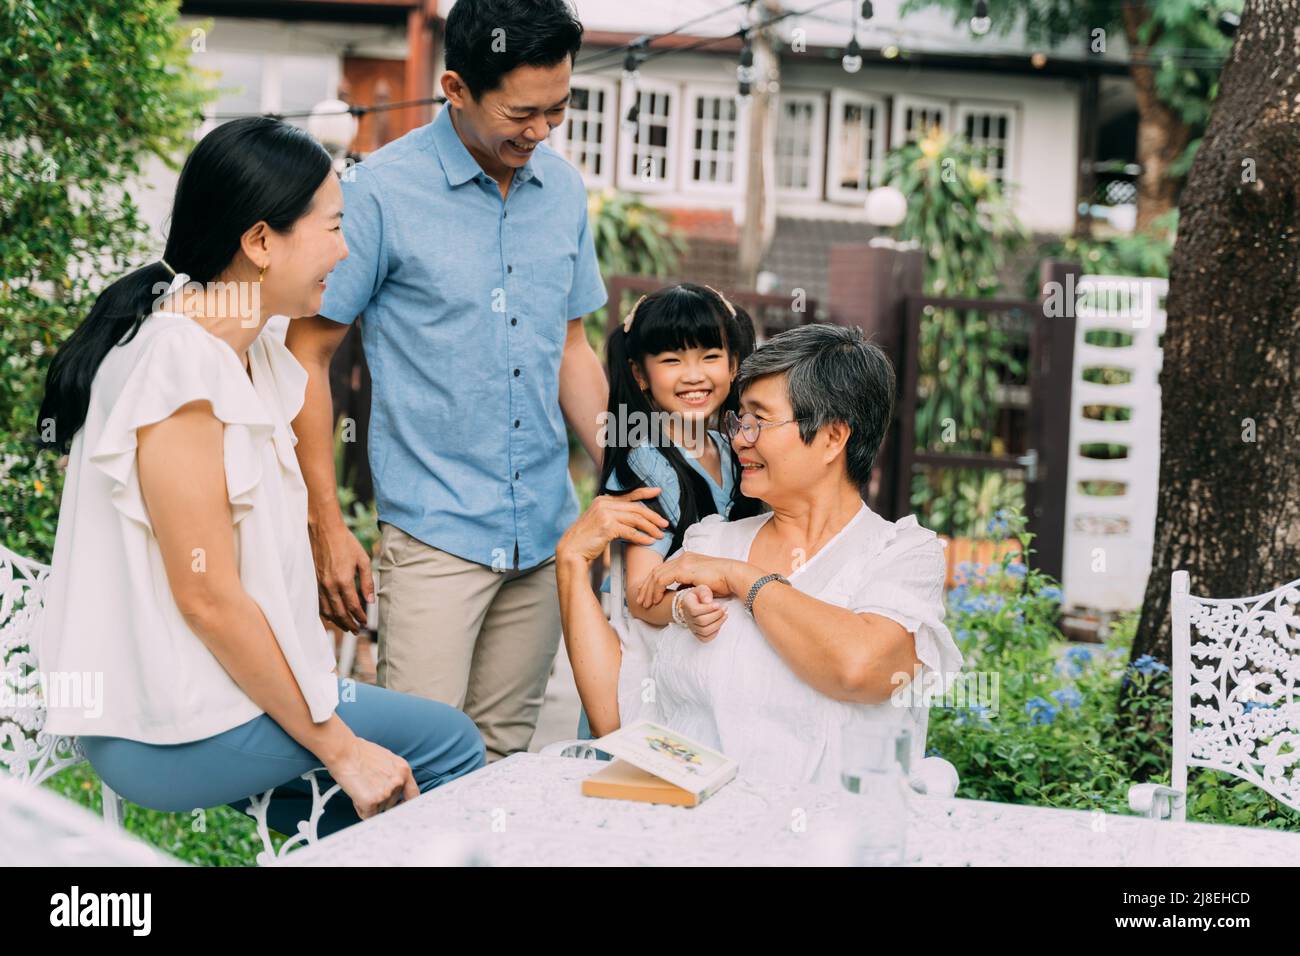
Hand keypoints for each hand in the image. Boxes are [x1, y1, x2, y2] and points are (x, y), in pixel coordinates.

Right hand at [308, 516, 373, 632]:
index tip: (365, 623)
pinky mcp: (313, 581)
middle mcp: (329, 585)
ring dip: (337, 621)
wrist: (325, 530)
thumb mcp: (363, 560)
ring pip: (327, 610)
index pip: (353, 606)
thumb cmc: (346, 543)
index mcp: (344, 580)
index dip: (359, 617)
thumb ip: (368, 582)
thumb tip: (370, 601)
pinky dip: (325, 613)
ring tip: (346, 627)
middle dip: (349, 624)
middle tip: (357, 631)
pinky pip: (318, 603)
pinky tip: (331, 616)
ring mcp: (319, 584)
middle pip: (339, 613)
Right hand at [323, 735, 419, 820]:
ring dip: (370, 804)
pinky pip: (368, 815)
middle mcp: (398, 782)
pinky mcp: (372, 801)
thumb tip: (395, 791)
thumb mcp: (387, 760)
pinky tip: (356, 794)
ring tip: (361, 787)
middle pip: (392, 804)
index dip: (407, 803)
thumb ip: (394, 775)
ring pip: (379, 810)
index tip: (401, 807)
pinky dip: (361, 808)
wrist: (344, 752)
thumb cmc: (360, 753)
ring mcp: (386, 792)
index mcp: (404, 770)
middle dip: (381, 801)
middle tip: (368, 788)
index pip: (414, 795)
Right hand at [556, 487, 669, 564]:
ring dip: (650, 528)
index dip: (645, 493)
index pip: (629, 495)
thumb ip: (614, 515)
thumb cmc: (586, 540)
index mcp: (603, 500)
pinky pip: (630, 532)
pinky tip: (650, 541)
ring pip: (635, 520)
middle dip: (653, 516)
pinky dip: (642, 537)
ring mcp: (605, 514)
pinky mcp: (607, 527)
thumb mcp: (599, 521)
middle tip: (665, 524)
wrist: (571, 551)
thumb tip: (634, 517)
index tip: (658, 492)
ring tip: (660, 535)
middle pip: (636, 508)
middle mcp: (604, 504)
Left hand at [636, 551, 740, 608]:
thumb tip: (679, 591)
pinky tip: (655, 599)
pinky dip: (655, 589)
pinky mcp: (684, 569)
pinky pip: (662, 579)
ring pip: (656, 575)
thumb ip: (689, 584)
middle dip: (646, 586)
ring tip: (645, 603)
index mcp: (687, 559)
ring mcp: (683, 561)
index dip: (653, 582)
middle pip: (657, 570)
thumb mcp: (701, 583)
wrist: (733, 576)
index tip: (648, 595)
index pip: (663, 569)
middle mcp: (683, 558)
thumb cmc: (723, 582)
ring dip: (648, 590)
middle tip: (640, 599)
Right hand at [678, 585, 726, 641]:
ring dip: (718, 623)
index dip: (708, 609)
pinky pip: (705, 638)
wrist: (694, 603)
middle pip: (701, 621)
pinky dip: (714, 633)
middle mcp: (688, 617)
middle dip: (716, 615)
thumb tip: (708, 601)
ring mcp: (692, 627)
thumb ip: (704, 592)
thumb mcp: (701, 588)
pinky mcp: (697, 633)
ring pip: (705, 631)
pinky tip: (719, 623)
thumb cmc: (699, 595)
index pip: (695, 610)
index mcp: (687, 605)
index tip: (718, 604)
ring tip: (725, 615)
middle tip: (724, 608)